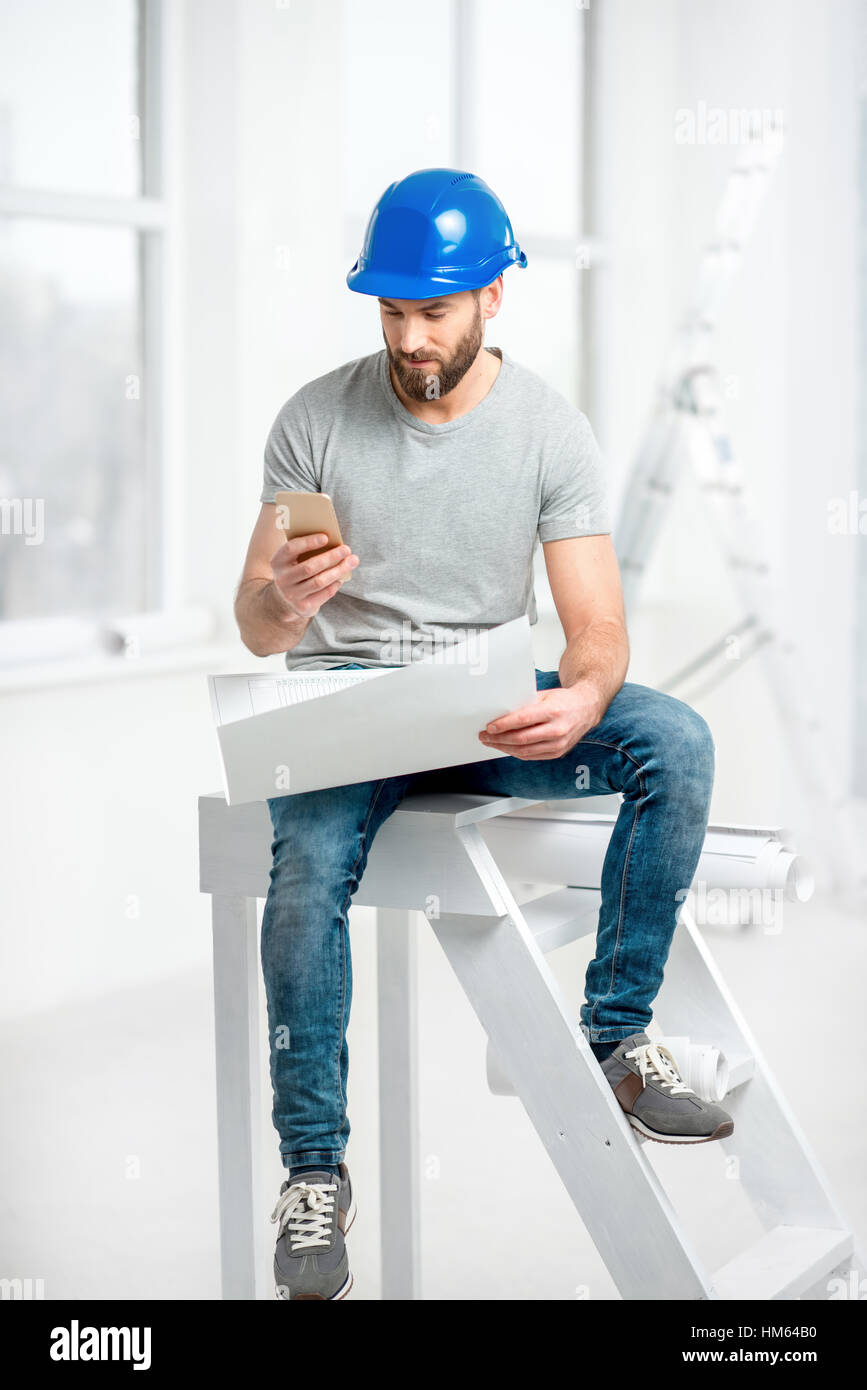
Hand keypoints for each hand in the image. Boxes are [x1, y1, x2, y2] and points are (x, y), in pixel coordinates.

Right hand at [271, 533, 359, 617]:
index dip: (308, 542)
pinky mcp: (303, 607)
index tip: (326, 537)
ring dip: (338, 570)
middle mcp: (282, 579)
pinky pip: (324, 594)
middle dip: (330, 557)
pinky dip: (335, 584)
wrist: (286, 600)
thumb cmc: (296, 570)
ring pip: (319, 581)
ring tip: (352, 561)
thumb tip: (333, 542)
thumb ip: (306, 550)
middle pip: (309, 567)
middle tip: (346, 549)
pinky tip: (342, 577)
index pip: (290, 549)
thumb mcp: (294, 560)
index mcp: (277, 562)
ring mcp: (291, 595)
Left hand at [477, 681, 603, 760]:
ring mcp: (559, 744)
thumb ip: (525, 704)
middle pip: (521, 738)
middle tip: (485, 736)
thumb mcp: (544, 695)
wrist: (586, 709)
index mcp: (554, 711)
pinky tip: (506, 747)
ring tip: (491, 743)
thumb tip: (501, 713)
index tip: (490, 726)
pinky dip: (516, 753)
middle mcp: (557, 729)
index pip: (523, 720)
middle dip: (499, 739)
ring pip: (525, 751)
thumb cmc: (564, 701)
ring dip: (504, 748)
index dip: (503, 725)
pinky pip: (531, 756)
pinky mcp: (558, 752)